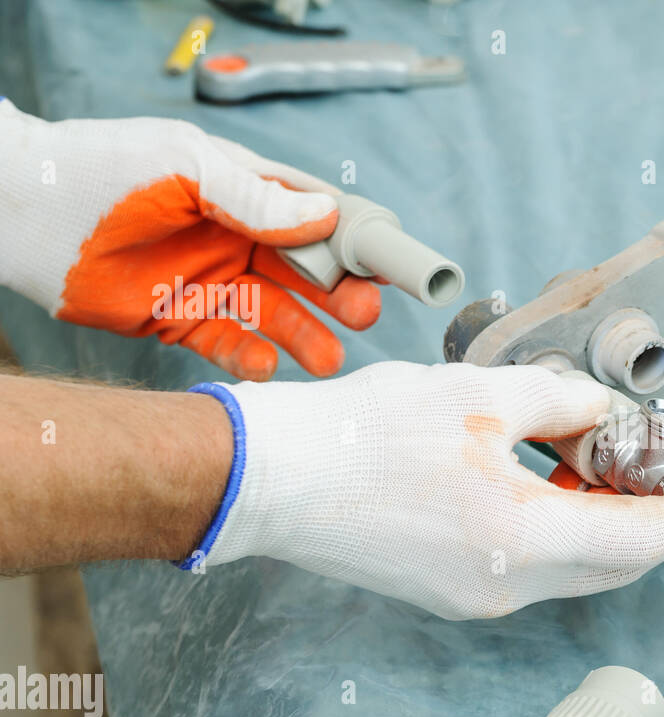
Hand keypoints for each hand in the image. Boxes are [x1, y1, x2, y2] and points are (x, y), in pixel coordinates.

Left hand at [0, 100, 380, 379]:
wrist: (22, 212)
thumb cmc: (101, 171)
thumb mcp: (185, 167)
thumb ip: (256, 198)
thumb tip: (327, 216)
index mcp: (245, 192)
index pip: (317, 217)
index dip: (356, 242)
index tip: (390, 267)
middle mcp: (236, 237)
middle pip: (307, 272)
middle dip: (341, 295)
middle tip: (363, 314)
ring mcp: (211, 280)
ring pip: (277, 315)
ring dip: (307, 336)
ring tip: (329, 359)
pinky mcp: (180, 320)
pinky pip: (229, 345)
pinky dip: (253, 357)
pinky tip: (267, 365)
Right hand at [192, 362, 663, 618]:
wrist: (275, 479)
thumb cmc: (368, 433)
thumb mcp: (482, 395)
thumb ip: (561, 403)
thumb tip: (598, 414)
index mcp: (523, 539)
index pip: (642, 541)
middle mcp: (507, 586)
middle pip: (615, 564)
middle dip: (656, 521)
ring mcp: (476, 598)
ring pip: (574, 570)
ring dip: (604, 523)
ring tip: (602, 463)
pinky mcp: (451, 592)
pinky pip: (532, 570)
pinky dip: (560, 532)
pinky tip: (548, 485)